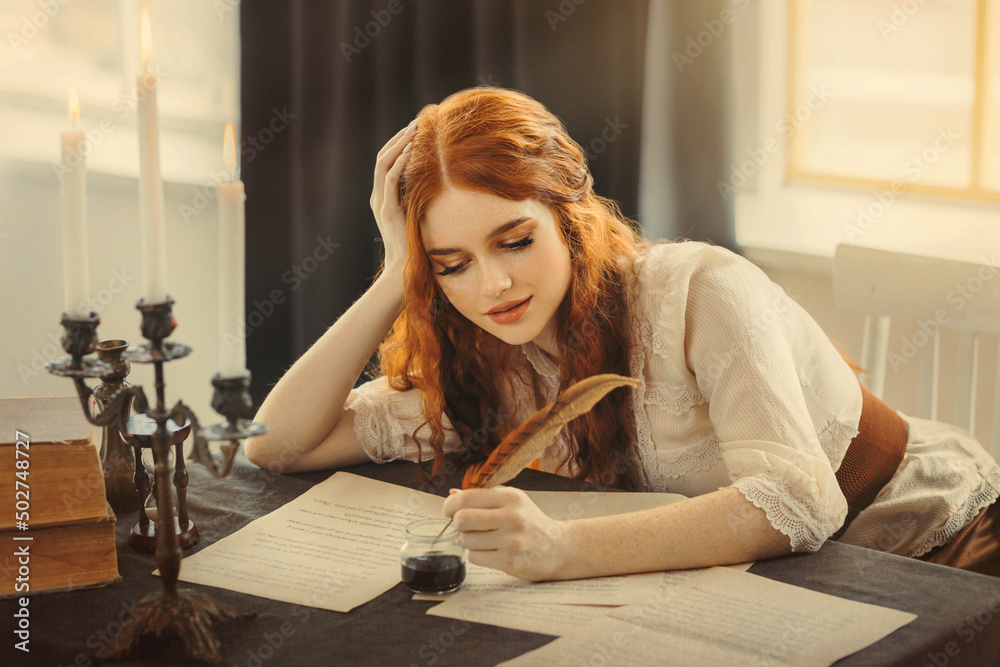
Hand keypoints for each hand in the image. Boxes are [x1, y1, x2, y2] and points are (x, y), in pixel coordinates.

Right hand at [370, 121, 415, 271]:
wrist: (404, 266)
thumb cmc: (414, 244)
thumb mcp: (417, 215)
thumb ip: (420, 199)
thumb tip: (437, 183)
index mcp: (383, 197)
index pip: (386, 161)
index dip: (399, 143)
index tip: (416, 130)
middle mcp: (378, 196)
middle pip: (382, 157)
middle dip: (399, 137)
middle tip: (417, 123)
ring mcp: (380, 202)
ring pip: (383, 163)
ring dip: (399, 144)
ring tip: (414, 130)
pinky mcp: (386, 209)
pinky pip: (389, 179)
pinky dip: (399, 162)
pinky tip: (411, 150)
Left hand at [443, 487, 573, 581]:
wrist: (559, 547)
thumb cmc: (530, 521)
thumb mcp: (512, 500)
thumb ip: (483, 496)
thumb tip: (452, 494)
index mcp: (510, 497)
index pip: (467, 498)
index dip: (450, 505)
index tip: (448, 511)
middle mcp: (512, 517)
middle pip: (462, 519)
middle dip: (458, 524)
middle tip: (466, 526)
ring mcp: (511, 541)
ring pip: (467, 541)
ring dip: (469, 541)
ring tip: (485, 539)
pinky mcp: (510, 562)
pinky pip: (475, 558)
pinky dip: (477, 555)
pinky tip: (491, 551)